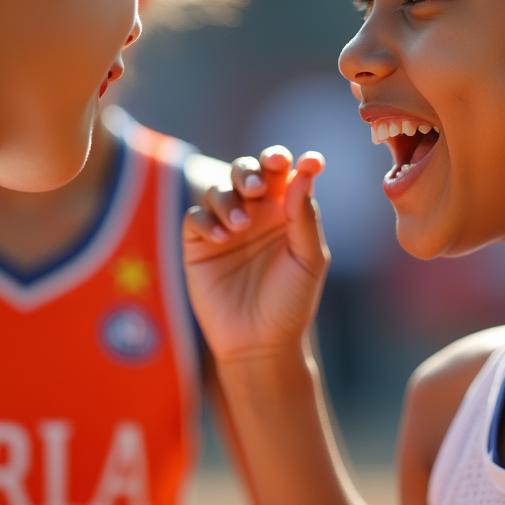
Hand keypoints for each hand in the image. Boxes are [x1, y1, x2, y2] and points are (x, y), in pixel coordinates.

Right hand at [183, 146, 327, 364]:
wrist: (259, 343)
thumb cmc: (291, 302)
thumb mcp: (308, 260)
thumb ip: (305, 218)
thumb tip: (303, 172)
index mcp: (286, 211)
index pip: (285, 173)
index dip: (291, 161)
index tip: (305, 162)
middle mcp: (255, 212)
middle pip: (247, 171)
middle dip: (250, 169)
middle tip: (257, 186)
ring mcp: (226, 226)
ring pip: (219, 190)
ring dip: (229, 200)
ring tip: (241, 226)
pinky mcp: (199, 244)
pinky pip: (195, 217)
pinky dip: (206, 220)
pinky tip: (220, 238)